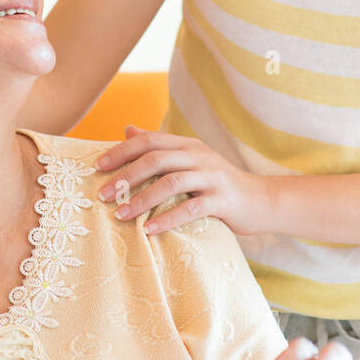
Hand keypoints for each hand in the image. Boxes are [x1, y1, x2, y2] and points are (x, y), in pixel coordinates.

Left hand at [97, 126, 270, 235]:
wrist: (261, 200)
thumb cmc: (218, 183)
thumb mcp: (190, 160)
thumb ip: (161, 146)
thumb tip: (127, 130)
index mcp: (187, 145)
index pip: (150, 141)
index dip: (122, 151)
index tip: (98, 166)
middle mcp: (198, 156)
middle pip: (157, 159)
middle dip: (126, 176)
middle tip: (104, 195)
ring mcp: (212, 177)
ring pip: (171, 182)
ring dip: (142, 199)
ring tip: (120, 216)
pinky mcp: (222, 200)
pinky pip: (191, 208)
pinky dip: (167, 219)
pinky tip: (148, 230)